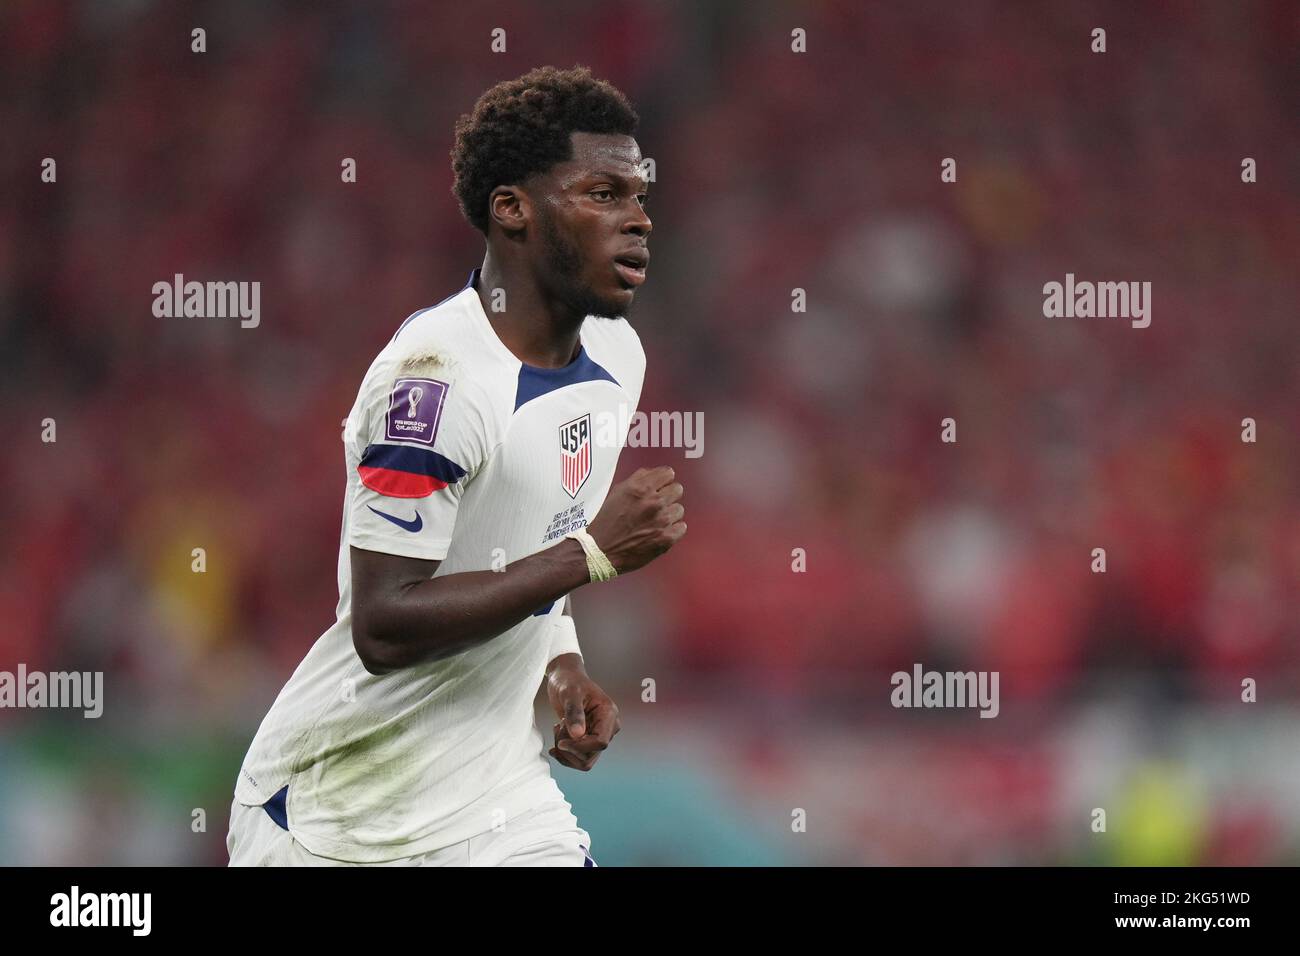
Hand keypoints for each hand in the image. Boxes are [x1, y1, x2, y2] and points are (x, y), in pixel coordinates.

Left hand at [545, 654, 620, 771]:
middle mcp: (609, 727)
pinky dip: (565, 753)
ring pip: (584, 760)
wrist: (565, 679)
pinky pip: (578, 758)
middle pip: (591, 755)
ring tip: (557, 730)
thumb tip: (578, 735)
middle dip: (569, 749)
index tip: (561, 741)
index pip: (600, 742)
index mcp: (609, 713)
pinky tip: (557, 736)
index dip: (579, 747)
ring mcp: (599, 734)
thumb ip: (574, 712)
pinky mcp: (590, 740)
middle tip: (557, 729)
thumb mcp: (569, 693)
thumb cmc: (568, 681)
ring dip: (566, 752)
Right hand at [584, 465, 685, 573]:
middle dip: (668, 496)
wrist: (601, 551)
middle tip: (658, 505)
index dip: (663, 480)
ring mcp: (662, 520)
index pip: (668, 473)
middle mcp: (653, 502)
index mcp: (640, 488)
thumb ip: (637, 480)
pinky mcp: (667, 538)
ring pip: (679, 509)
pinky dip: (673, 530)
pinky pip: (681, 527)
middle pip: (677, 489)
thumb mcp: (618, 492)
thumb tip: (653, 474)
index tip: (660, 487)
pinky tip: (660, 532)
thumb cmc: (606, 522)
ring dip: (669, 514)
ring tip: (655, 522)